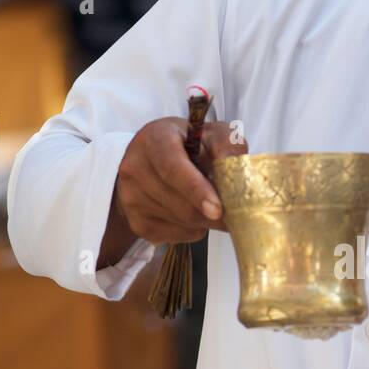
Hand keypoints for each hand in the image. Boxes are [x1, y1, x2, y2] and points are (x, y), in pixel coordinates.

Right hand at [101, 117, 246, 262]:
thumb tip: (236, 165)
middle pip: (180, 203)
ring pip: (181, 222)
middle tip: (238, 214)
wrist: (153, 159)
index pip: (172, 168)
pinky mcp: (135, 222)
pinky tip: (193, 211)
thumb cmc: (188, 144)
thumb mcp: (210, 133)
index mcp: (154, 139)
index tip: (217, 209)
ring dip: (205, 219)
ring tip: (211, 204)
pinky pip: (175, 235)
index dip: (196, 190)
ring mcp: (131, 197)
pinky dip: (193, 229)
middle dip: (213, 213)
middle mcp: (135, 167)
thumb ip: (226, 143)